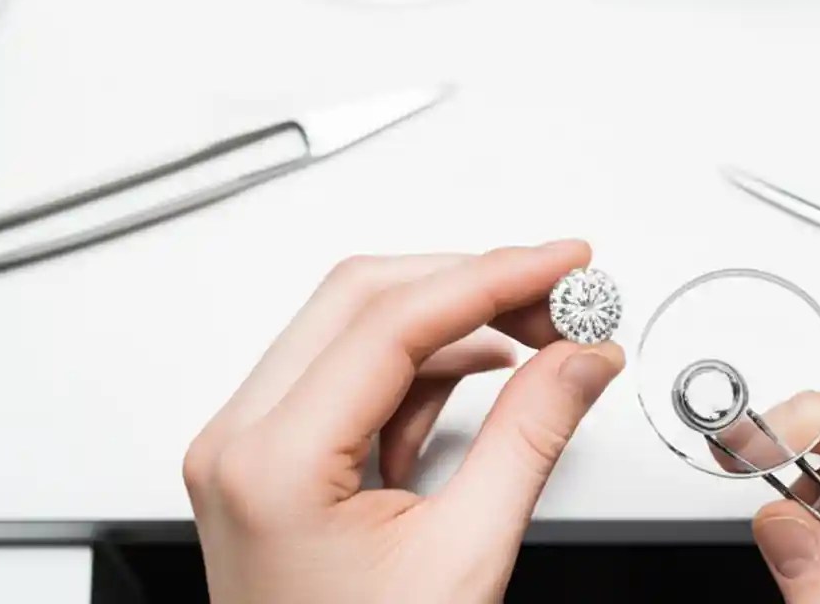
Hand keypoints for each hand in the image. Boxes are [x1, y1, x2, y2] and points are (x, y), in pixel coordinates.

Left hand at [182, 241, 624, 603]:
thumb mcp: (465, 555)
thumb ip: (529, 439)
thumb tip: (580, 358)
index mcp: (271, 465)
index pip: (391, 322)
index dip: (492, 278)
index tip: (563, 265)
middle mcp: (239, 440)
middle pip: (363, 299)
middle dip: (472, 288)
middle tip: (557, 298)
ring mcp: (246, 446)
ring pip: (356, 328)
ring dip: (451, 329)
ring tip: (535, 348)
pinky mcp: (269, 457)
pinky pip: (350, 374)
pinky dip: (419, 373)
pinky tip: (474, 395)